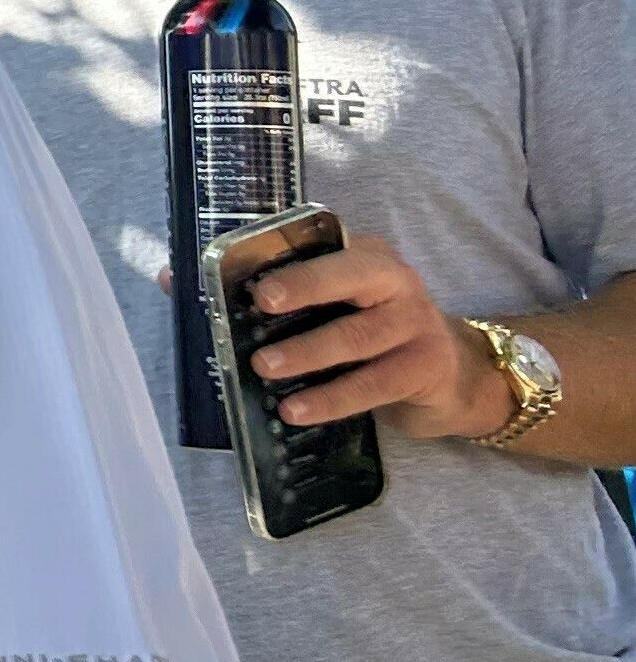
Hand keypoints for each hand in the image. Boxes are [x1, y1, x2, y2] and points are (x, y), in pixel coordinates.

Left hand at [247, 229, 510, 437]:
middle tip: (262, 305)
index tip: (260, 283)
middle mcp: (397, 282)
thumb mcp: (345, 306)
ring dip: (307, 352)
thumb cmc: (376, 332)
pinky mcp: (427, 367)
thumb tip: (207, 298)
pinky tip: (296, 411)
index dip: (296, 265)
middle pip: (351, 278)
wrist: (454, 375)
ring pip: (357, 336)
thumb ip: (297, 298)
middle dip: (305, 288)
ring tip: (264, 368)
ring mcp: (417, 324)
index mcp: (368, 258)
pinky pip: (373, 384)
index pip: (331, 250)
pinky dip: (331, 399)